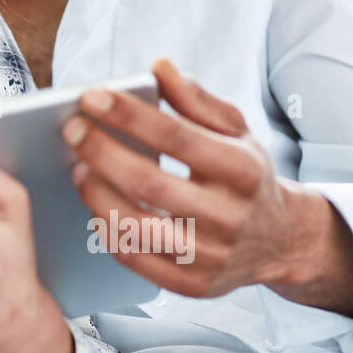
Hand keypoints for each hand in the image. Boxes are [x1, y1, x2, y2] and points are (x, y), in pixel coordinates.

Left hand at [64, 57, 352, 315]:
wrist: (280, 239)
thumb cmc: (246, 175)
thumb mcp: (235, 130)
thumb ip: (196, 98)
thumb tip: (158, 66)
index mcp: (243, 170)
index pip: (177, 137)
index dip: (130, 115)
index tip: (91, 96)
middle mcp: (230, 216)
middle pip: (151, 185)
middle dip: (102, 153)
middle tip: (72, 130)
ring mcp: (212, 256)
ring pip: (139, 228)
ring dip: (98, 195)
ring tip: (76, 167)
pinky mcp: (194, 286)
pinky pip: (138, 261)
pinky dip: (108, 232)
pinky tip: (93, 205)